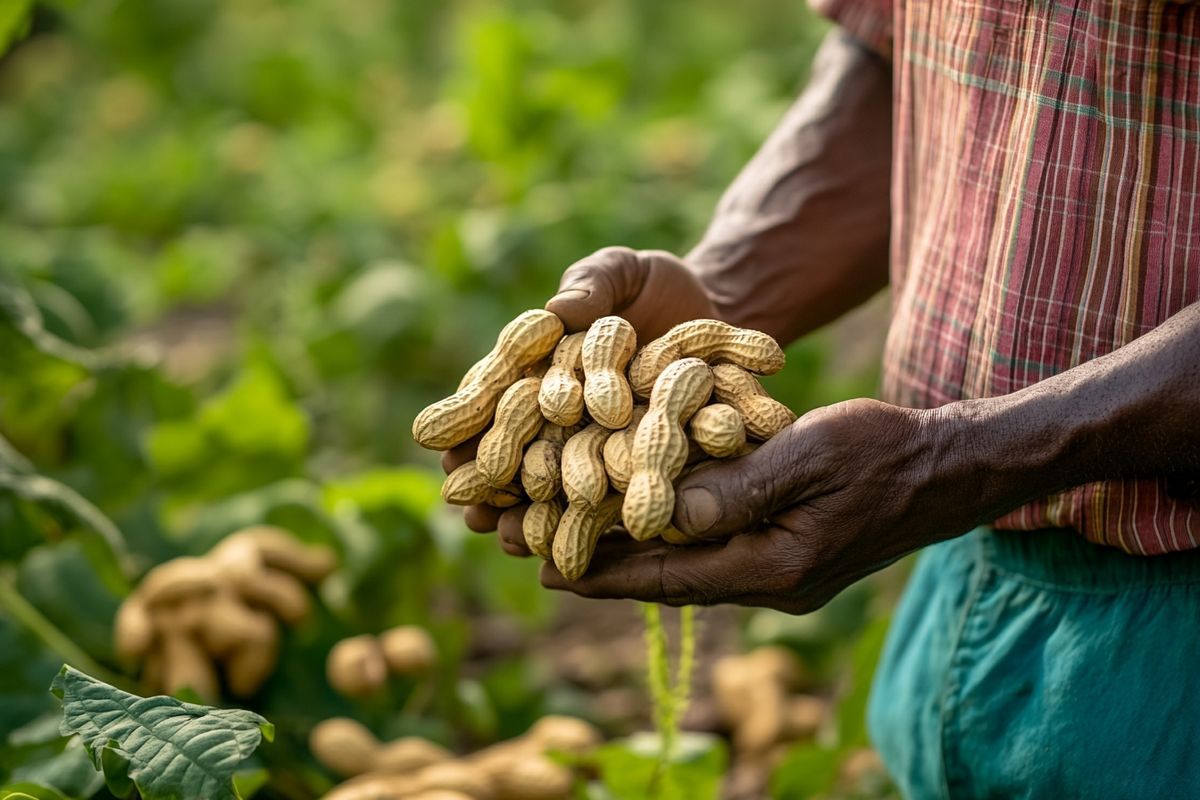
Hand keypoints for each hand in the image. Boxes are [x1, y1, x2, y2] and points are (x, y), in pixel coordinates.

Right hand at [446, 247, 716, 544]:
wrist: (720, 310)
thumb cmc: (653, 287)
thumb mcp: (622, 272)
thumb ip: (593, 285)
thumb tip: (559, 308)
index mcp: (540, 366)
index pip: (497, 398)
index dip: (472, 426)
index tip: (448, 453)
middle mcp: (563, 413)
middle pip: (521, 452)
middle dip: (497, 485)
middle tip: (472, 514)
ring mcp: (603, 444)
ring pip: (560, 486)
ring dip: (537, 516)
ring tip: (516, 542)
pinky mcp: (646, 464)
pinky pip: (618, 497)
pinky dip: (600, 523)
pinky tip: (579, 555)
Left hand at [540, 399, 984, 612]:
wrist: (950, 470)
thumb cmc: (886, 452)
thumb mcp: (812, 455)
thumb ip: (740, 486)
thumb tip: (664, 511)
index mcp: (774, 568)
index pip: (669, 577)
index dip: (604, 573)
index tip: (545, 568)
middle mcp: (772, 582)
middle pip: (669, 580)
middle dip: (606, 568)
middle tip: (538, 554)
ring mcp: (782, 573)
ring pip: (690, 567)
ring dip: (635, 554)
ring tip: (575, 537)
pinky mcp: (789, 554)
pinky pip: (716, 551)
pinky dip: (674, 537)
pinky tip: (647, 519)